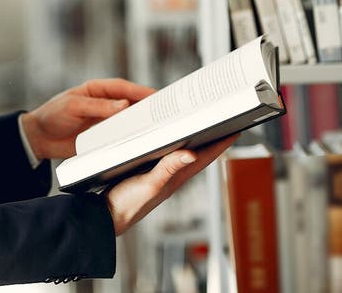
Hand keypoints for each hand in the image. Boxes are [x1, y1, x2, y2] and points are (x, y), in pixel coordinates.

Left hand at [19, 79, 155, 160]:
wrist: (39, 139)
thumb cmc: (53, 116)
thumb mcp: (73, 107)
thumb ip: (97, 107)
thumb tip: (124, 105)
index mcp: (99, 90)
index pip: (125, 88)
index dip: (142, 92)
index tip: (159, 97)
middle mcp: (106, 104)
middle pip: (133, 104)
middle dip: (149, 108)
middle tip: (168, 115)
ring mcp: (106, 122)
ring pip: (130, 122)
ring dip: (143, 126)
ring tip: (161, 132)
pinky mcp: (104, 138)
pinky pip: (121, 138)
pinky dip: (132, 141)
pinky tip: (143, 146)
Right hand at [104, 135, 237, 235]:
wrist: (105, 217)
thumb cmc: (127, 205)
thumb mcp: (149, 185)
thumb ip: (168, 169)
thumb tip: (191, 154)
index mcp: (175, 179)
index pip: (204, 158)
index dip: (220, 145)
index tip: (236, 131)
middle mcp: (170, 177)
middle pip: (197, 155)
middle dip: (210, 140)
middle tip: (222, 123)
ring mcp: (159, 175)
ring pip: (181, 155)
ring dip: (193, 142)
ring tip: (201, 127)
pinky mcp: (145, 173)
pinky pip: (164, 156)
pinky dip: (171, 146)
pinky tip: (167, 140)